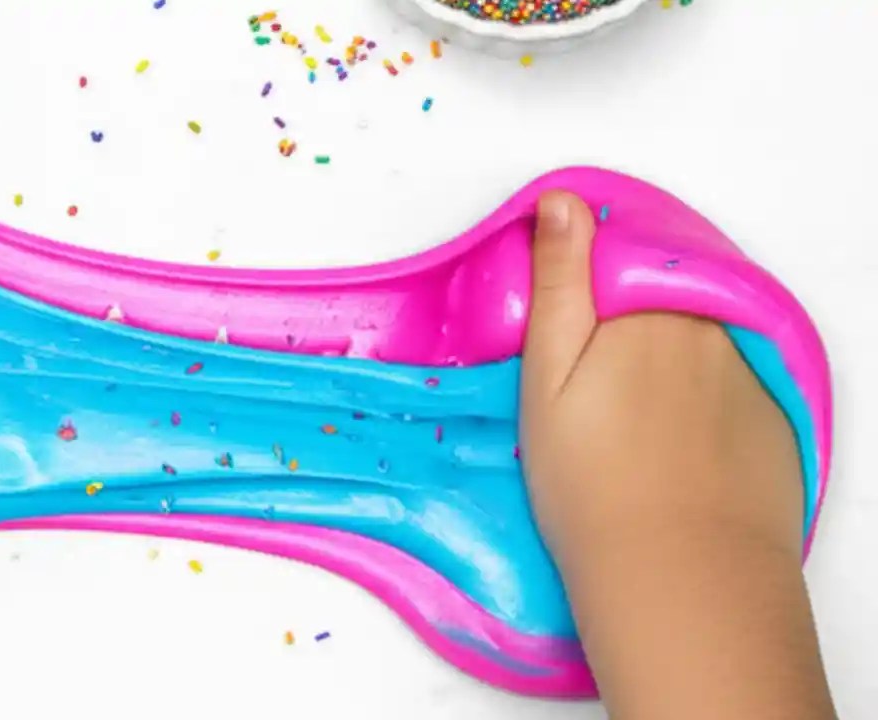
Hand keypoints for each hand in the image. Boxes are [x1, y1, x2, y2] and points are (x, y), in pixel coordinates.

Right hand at [520, 191, 832, 717]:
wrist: (677, 574)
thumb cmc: (590, 480)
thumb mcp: (549, 376)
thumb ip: (561, 281)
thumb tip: (564, 201)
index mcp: (652, 310)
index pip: (621, 262)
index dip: (586, 288)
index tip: (565, 334)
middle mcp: (712, 329)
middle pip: (663, 302)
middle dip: (628, 325)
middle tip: (591, 391)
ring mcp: (749, 375)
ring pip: (698, 344)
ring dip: (667, 363)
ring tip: (629, 426)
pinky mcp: (772, 420)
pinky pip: (730, 387)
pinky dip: (701, 402)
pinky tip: (671, 448)